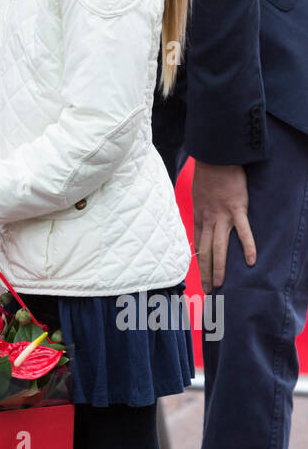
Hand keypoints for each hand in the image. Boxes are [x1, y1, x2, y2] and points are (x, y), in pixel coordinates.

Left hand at [192, 161, 256, 292]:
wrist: (216, 158)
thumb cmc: (208, 174)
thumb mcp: (198, 194)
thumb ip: (202, 208)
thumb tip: (204, 218)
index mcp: (199, 216)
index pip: (197, 244)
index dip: (198, 260)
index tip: (198, 274)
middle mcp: (208, 220)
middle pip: (204, 251)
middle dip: (204, 272)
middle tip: (207, 289)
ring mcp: (222, 216)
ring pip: (219, 247)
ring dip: (218, 267)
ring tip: (218, 283)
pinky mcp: (237, 209)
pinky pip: (243, 232)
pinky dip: (247, 247)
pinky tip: (251, 261)